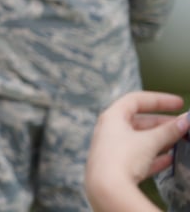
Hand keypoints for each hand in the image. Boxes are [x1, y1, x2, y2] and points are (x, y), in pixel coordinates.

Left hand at [85, 91, 188, 210]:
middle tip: (183, 126)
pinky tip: (170, 160)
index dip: (158, 100)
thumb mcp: (149, 141)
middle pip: (139, 121)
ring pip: (140, 140)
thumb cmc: (123, 158)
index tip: (179, 103)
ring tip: (180, 141)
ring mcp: (112, 149)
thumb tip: (186, 121)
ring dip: (160, 140)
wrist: (106, 188)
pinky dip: (154, 156)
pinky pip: (139, 157)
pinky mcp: (117, 167)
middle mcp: (109, 130)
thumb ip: (169, 131)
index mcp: (112, 117)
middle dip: (163, 123)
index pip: (135, 100)